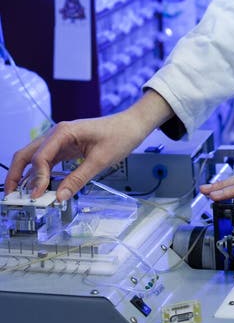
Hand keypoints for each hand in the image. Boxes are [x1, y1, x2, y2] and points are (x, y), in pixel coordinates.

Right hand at [5, 90, 173, 201]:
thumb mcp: (101, 160)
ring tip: (21, 196)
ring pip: (34, 157)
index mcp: (64, 132)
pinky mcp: (65, 146)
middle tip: (11, 197)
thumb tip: (60, 197)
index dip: (36, 179)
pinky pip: (46, 160)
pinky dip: (39, 174)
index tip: (37, 197)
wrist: (132, 125)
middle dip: (16, 174)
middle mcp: (57, 134)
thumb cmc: (120, 136)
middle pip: (27, 153)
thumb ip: (78, 178)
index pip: (40, 157)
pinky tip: (39, 188)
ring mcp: (60, 140)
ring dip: (26, 175)